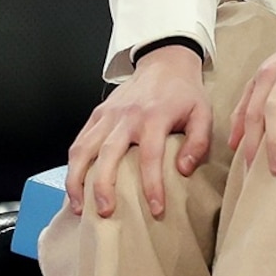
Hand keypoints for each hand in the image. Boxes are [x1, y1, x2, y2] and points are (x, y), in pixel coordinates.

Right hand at [64, 44, 210, 218]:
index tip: (155, 210)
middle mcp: (126, 116)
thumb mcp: (203, 113)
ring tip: (78, 206)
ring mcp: (108, 115)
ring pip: (84, 148)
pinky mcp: (97, 114)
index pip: (150, 157)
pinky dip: (72, 164)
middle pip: (108, 154)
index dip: (152, 186)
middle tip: (104, 212)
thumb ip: (198, 142)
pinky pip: (79, 141)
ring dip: (77, 179)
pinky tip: (74, 185)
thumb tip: (183, 170)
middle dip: (103, 186)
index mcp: (154, 117)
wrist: (164, 63)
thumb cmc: (184, 94)